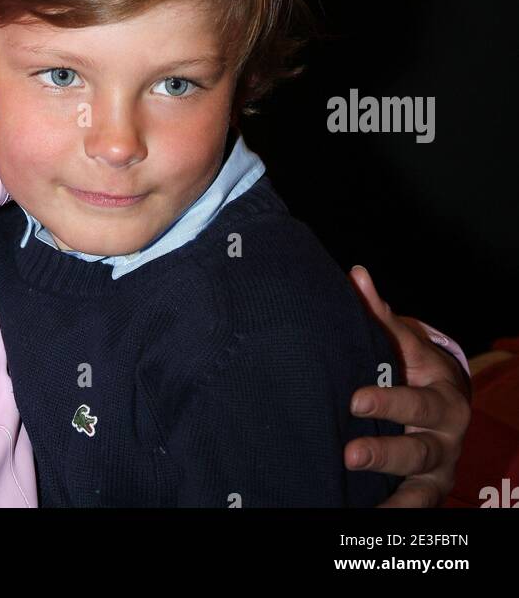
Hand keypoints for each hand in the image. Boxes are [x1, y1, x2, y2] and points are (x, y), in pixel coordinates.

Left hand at [345, 265, 471, 507]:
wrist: (445, 406)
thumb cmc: (415, 370)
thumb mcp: (405, 345)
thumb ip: (380, 315)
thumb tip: (357, 274)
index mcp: (442, 394)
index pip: (415, 399)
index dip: (387, 401)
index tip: (354, 401)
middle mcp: (446, 435)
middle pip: (418, 447)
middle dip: (385, 450)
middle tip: (350, 453)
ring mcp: (438, 468)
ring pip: (418, 483)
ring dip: (389, 491)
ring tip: (357, 498)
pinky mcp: (427, 492)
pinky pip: (414, 509)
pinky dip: (395, 516)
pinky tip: (364, 520)